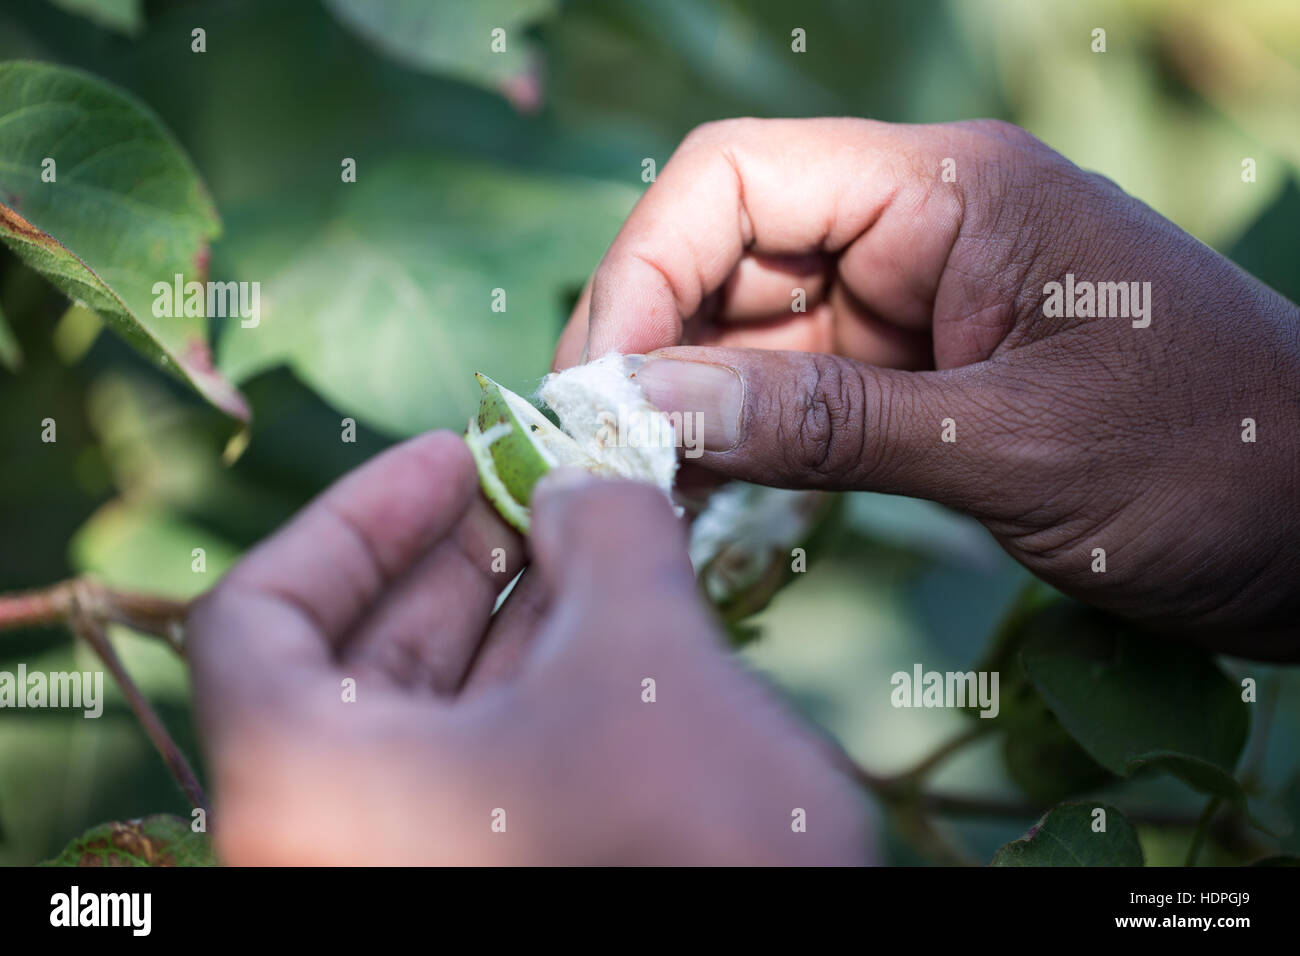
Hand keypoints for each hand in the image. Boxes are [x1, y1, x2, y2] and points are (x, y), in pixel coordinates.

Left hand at [187, 432, 871, 864]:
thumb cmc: (678, 843)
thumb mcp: (643, 653)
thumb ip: (601, 534)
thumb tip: (586, 483)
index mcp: (305, 790)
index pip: (258, 617)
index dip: (356, 516)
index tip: (455, 455)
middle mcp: (335, 846)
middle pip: (355, 663)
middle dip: (455, 559)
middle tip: (540, 485)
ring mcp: (414, 875)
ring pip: (437, 721)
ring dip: (516, 615)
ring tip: (596, 536)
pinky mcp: (494, 889)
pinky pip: (492, 773)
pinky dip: (547, 688)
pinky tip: (618, 623)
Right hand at [556, 118, 1299, 657]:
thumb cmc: (1213, 460)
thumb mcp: (1012, 444)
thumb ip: (826, 422)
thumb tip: (648, 407)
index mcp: (947, 192)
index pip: (736, 179)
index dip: (644, 270)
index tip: (599, 385)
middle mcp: (915, 232)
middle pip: (724, 254)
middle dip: (646, 347)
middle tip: (593, 458)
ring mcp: (911, 308)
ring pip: (747, 332)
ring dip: (681, 405)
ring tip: (631, 498)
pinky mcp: (915, 378)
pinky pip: (793, 393)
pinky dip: (737, 442)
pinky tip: (696, 501)